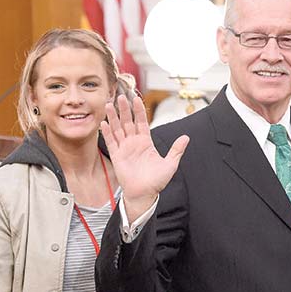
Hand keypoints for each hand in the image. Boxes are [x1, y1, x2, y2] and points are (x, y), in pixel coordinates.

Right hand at [101, 94, 188, 221]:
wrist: (144, 194)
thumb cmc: (156, 181)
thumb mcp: (170, 164)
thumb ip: (176, 150)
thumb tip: (186, 137)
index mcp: (146, 142)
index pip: (142, 122)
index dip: (139, 110)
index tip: (136, 99)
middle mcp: (134, 143)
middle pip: (128, 122)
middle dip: (124, 109)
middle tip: (121, 96)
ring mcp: (124, 148)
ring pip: (117, 129)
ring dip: (113, 117)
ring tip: (109, 104)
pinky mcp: (116, 156)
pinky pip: (111, 141)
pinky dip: (107, 132)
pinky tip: (104, 122)